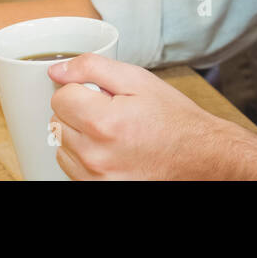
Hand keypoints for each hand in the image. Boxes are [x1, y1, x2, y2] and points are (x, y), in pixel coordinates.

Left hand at [47, 53, 235, 179]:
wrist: (199, 156)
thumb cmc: (173, 119)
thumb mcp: (137, 80)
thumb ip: (92, 68)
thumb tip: (57, 70)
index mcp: (103, 122)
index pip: (60, 97)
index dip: (82, 89)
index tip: (102, 94)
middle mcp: (95, 155)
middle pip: (58, 121)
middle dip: (79, 111)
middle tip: (111, 111)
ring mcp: (95, 178)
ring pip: (62, 145)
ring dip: (80, 134)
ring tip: (112, 131)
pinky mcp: (98, 189)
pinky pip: (73, 167)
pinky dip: (85, 155)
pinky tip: (111, 149)